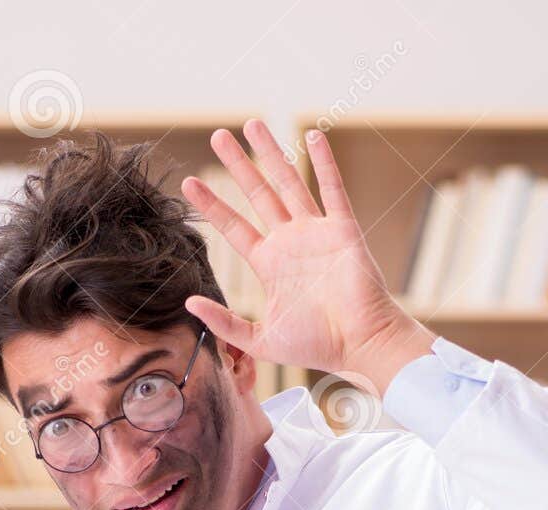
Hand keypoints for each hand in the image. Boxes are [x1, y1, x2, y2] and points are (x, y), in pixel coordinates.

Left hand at [181, 120, 434, 393]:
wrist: (359, 344)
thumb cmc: (316, 346)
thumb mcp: (259, 340)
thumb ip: (224, 323)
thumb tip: (188, 303)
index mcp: (270, 264)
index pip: (234, 227)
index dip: (212, 205)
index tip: (189, 183)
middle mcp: (290, 242)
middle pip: (258, 194)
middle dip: (237, 165)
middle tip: (218, 136)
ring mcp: (316, 232)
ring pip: (289, 182)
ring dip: (271, 153)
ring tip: (252, 125)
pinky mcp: (343, 229)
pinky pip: (332, 189)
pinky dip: (324, 162)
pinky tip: (312, 136)